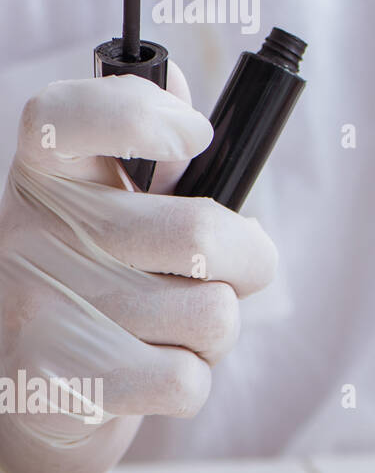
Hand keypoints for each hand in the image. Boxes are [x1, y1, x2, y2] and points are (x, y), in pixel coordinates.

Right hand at [0, 69, 276, 472]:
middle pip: (202, 237)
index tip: (196, 135)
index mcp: (46, 174)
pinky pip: (187, 379)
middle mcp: (28, 232)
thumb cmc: (102, 278)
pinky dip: (192, 379)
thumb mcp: (116, 202)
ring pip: (211, 314)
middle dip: (249, 260)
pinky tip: (150, 368)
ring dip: (216, 328)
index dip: (141, 117)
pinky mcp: (57, 384)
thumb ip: (150, 146)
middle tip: (226, 270)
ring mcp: (36, 307)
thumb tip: (176, 79)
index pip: (65, 116)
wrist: (32, 392)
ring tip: (173, 326)